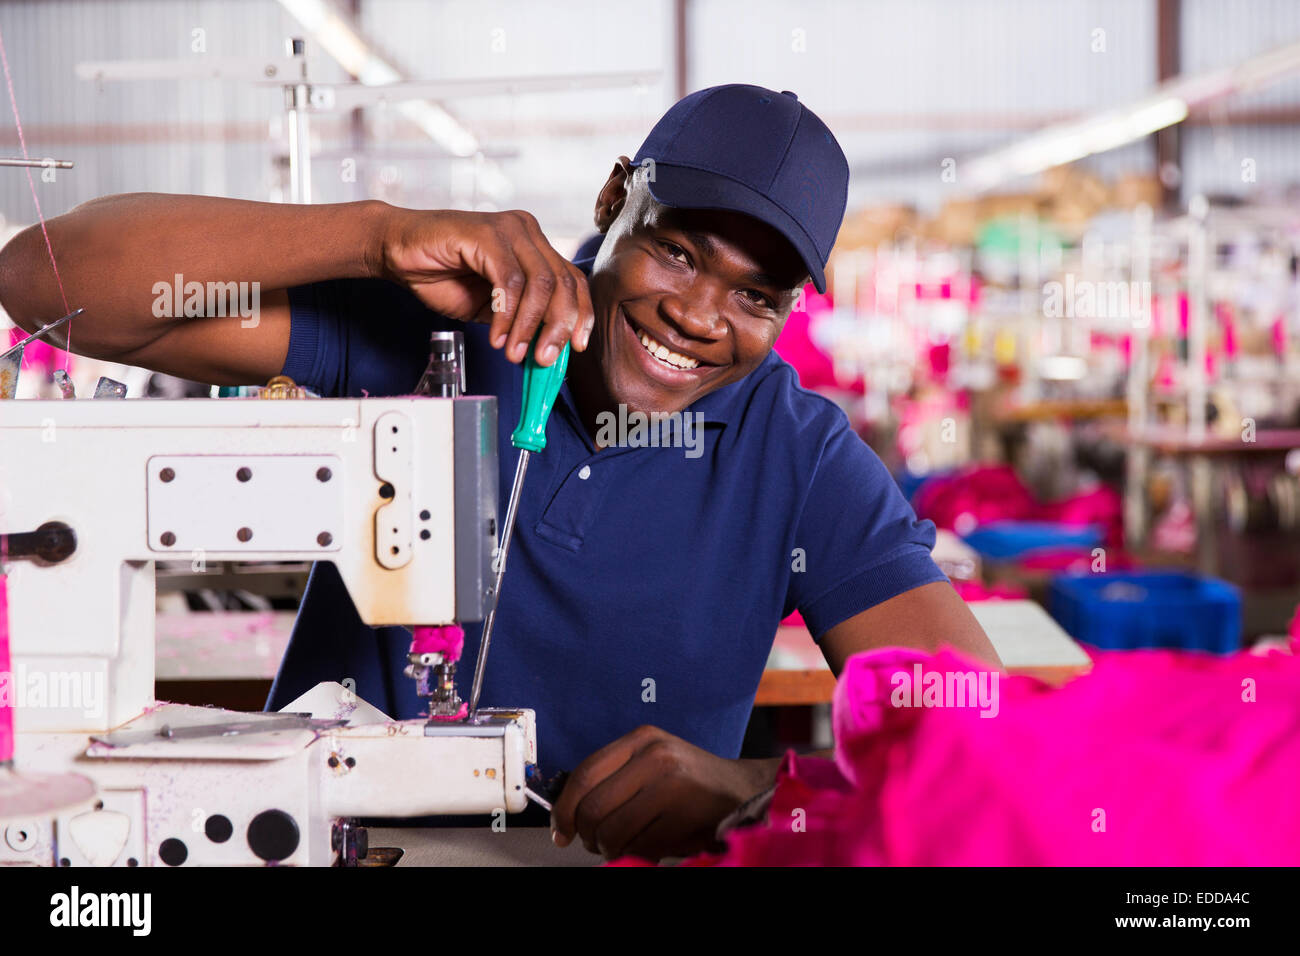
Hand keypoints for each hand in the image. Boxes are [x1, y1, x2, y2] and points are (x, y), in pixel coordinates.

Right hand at [379, 207, 593, 365]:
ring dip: (529, 326)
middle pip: (564, 283)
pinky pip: (510, 280)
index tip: (576, 347)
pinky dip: (507, 314)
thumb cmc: (441, 274)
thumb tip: (548, 348)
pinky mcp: (486, 234)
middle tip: (543, 358)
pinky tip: (497, 334)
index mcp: (535, 246)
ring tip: (514, 351)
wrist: (396, 251)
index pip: (573, 281)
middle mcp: (527, 232)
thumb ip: (521, 320)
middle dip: (558, 327)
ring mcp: (508, 229)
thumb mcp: (492, 308)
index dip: (580, 315)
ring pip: (541, 283)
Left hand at [550, 725, 777, 861]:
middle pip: (593, 808)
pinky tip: (654, 845)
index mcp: (641, 740)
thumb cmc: (691, 785)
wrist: (744, 790)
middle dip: (588, 836)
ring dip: (611, 849)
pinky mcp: (684, 810)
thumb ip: (614, 781)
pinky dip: (640, 853)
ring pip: (612, 831)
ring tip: (625, 846)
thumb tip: (567, 817)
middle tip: (595, 844)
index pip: (583, 774)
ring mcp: (670, 781)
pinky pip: (641, 844)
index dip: (564, 810)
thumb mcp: (651, 766)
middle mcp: (654, 754)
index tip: (561, 831)